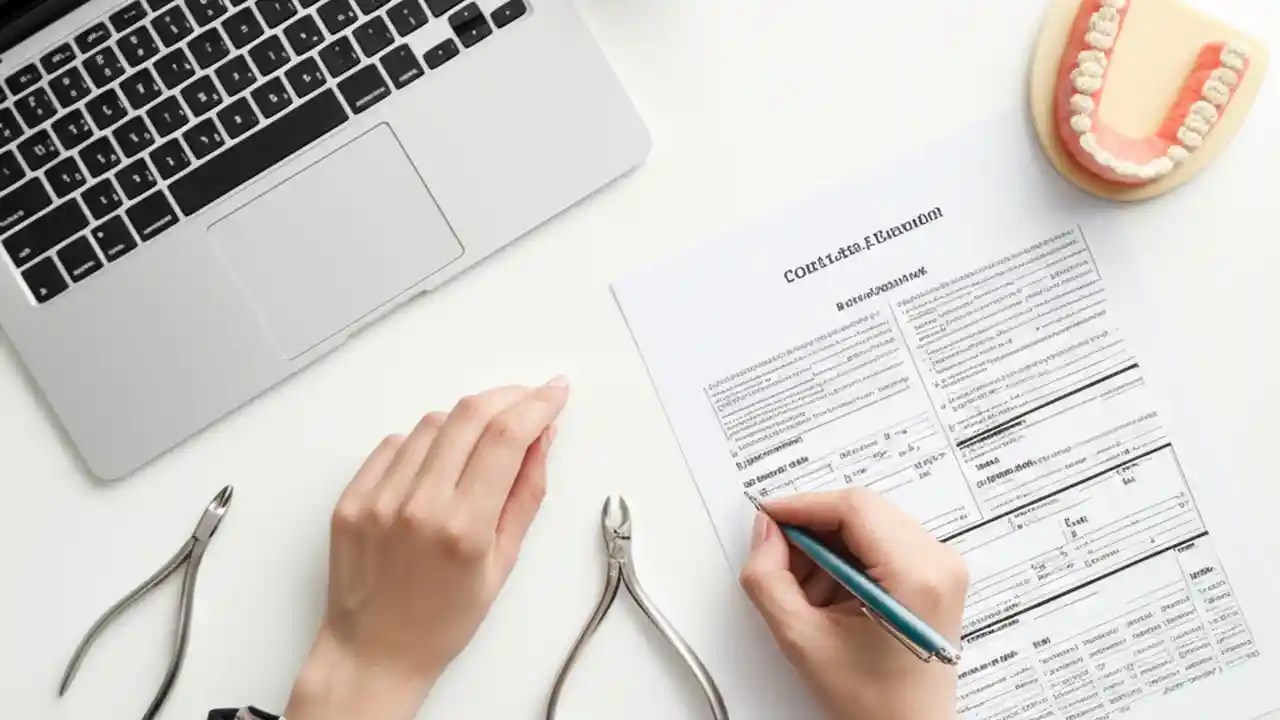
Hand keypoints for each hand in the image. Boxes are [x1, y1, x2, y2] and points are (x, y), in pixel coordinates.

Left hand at [285, 380, 569, 719]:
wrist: (374, 652)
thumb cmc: (442, 620)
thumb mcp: (502, 562)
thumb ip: (526, 493)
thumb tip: (542, 438)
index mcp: (464, 528)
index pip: (507, 437)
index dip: (538, 404)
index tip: (554, 392)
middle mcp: (418, 507)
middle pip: (469, 415)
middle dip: (507, 397)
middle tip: (527, 399)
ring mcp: (378, 500)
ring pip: (431, 423)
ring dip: (465, 420)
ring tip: (478, 445)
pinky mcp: (351, 498)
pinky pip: (394, 444)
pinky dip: (423, 442)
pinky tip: (436, 465)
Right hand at [739, 488, 967, 719]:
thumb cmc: (874, 703)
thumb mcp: (803, 640)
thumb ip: (769, 579)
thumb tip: (765, 534)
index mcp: (917, 576)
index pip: (853, 508)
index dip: (803, 505)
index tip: (769, 515)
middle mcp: (940, 564)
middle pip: (863, 510)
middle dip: (813, 526)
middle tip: (778, 552)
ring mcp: (942, 568)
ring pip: (870, 523)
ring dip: (828, 544)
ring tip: (805, 586)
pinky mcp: (935, 575)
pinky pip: (883, 541)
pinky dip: (847, 556)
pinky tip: (829, 591)